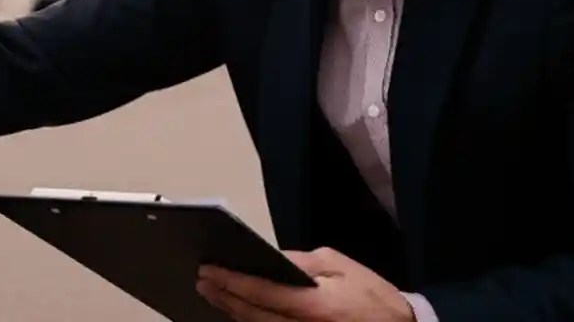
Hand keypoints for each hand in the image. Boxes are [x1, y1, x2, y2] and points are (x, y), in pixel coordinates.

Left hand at [196, 248, 414, 320]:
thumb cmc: (370, 295)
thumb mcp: (340, 265)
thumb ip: (301, 262)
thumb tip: (269, 258)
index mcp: (312, 305)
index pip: (261, 292)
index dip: (231, 280)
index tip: (208, 269)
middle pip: (251, 314)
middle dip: (224, 296)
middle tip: (202, 281)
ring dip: (232, 311)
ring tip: (213, 294)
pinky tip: (238, 313)